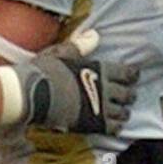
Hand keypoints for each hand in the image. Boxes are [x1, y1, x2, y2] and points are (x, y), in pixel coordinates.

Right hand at [10, 31, 138, 134]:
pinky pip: (113, 128)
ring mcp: (99, 108)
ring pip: (123, 112)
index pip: (127, 73)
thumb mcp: (59, 53)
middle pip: (128, 94)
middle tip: (128, 95)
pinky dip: (115, 126)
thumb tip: (94, 35)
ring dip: (123, 111)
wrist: (30, 95)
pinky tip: (111, 125)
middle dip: (129, 95)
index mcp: (99, 70)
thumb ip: (79, 46)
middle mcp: (104, 89)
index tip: (132, 76)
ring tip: (120, 112)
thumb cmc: (42, 72)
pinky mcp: (92, 124)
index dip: (132, 75)